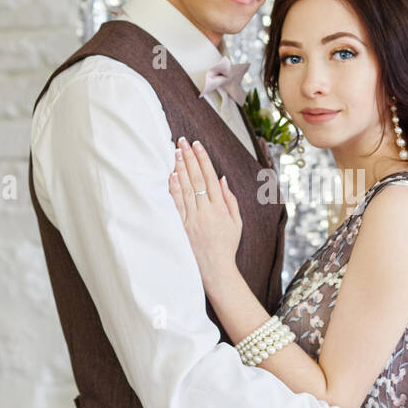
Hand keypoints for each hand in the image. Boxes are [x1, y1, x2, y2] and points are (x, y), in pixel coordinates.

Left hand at [167, 137, 241, 288]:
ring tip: (176, 152)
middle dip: (189, 158)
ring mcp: (192, 217)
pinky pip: (177, 203)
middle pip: (195, 179)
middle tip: (182, 141)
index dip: (203, 160)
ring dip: (180, 168)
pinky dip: (173, 188)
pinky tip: (171, 175)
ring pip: (185, 188)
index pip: (209, 178)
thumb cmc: (228, 243)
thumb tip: (220, 178)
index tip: (198, 145)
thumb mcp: (236, 221)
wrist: (215, 266)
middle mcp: (205, 210)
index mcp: (220, 208)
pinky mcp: (183, 224)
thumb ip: (229, 199)